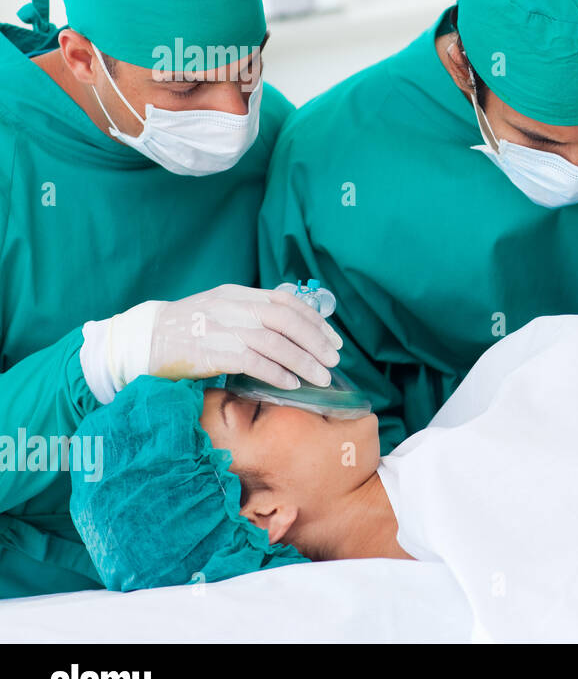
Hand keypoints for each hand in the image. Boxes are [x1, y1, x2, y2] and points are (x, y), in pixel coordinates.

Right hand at [101, 284, 343, 390]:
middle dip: (316, 341)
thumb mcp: (221, 310)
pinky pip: (255, 363)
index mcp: (238, 294)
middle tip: (334, 360)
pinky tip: (291, 384)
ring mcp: (223, 328)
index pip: (287, 302)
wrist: (143, 340)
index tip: (333, 340)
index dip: (315, 321)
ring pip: (276, 343)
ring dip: (304, 362)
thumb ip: (251, 314)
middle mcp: (234, 306)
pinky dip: (277, 374)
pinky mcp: (213, 352)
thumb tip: (291, 330)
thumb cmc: (186, 330)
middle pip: (287, 320)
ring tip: (321, 378)